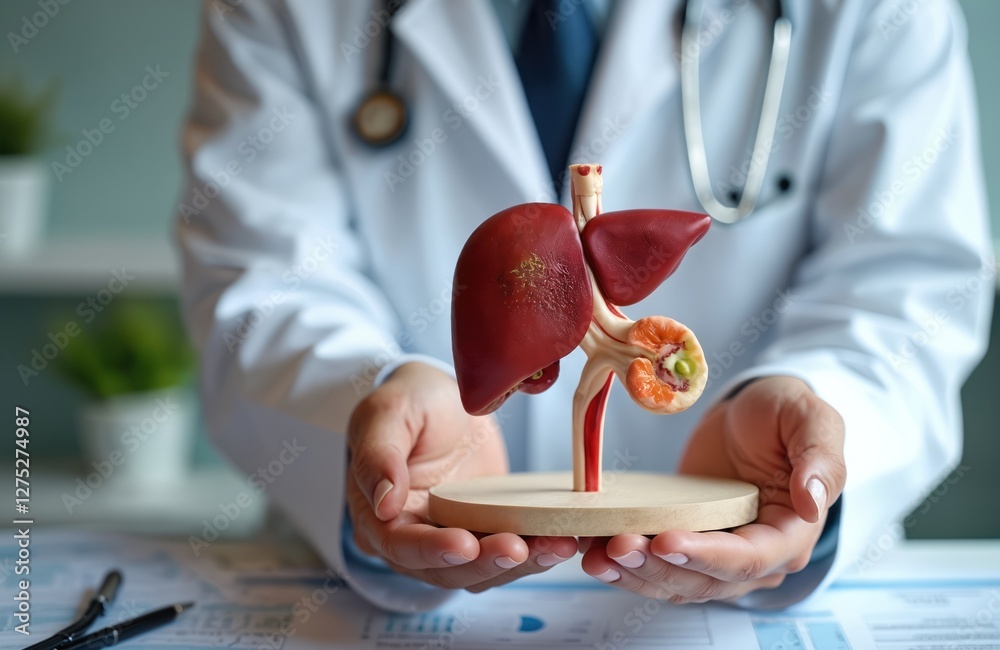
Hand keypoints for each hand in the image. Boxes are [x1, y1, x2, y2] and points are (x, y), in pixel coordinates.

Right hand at [347, 362, 577, 591]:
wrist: (444, 398)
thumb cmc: (408, 401)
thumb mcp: (386, 413)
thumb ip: (379, 455)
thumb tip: (383, 503)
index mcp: (378, 516)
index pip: (401, 545)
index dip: (432, 550)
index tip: (465, 544)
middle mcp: (414, 538)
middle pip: (447, 570)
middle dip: (485, 562)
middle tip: (519, 549)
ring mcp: (453, 537)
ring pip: (483, 569)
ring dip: (519, 564)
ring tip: (555, 545)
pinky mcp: (488, 529)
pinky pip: (510, 548)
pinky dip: (536, 549)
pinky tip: (562, 539)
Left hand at [581, 376, 845, 602]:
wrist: (754, 412)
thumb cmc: (786, 414)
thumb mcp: (813, 420)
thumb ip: (820, 459)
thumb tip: (814, 500)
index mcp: (791, 533)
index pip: (749, 559)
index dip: (707, 555)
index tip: (667, 540)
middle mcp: (754, 555)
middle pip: (704, 580)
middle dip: (659, 567)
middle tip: (618, 546)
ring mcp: (716, 553)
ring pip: (674, 581)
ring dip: (635, 574)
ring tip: (597, 555)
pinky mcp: (685, 541)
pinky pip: (655, 563)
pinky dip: (624, 563)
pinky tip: (592, 550)